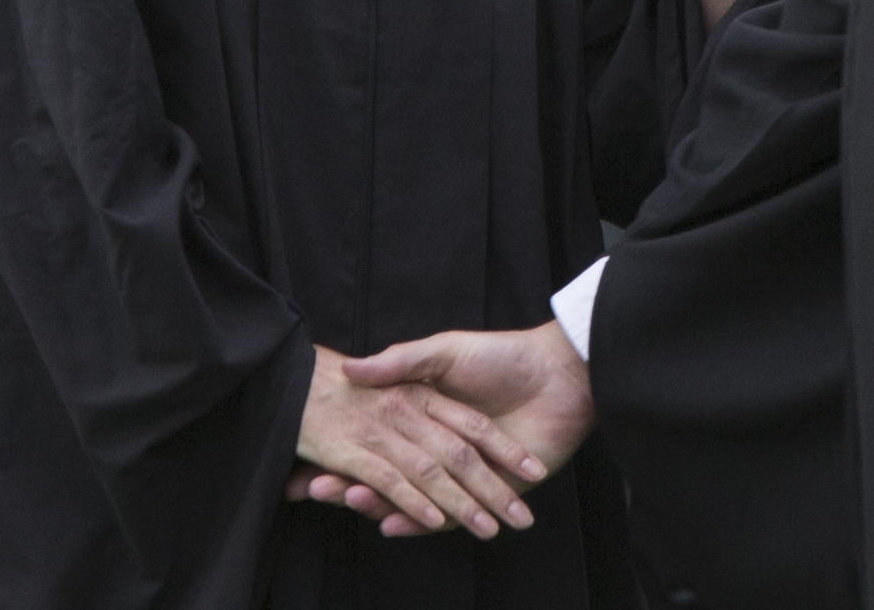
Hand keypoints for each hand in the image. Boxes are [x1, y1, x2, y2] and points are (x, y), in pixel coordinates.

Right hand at [291, 345, 547, 538]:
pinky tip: (391, 523)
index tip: (312, 453)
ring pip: (413, 495)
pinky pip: (446, 513)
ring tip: (347, 501)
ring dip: (378, 502)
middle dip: (350, 480)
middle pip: (388, 470)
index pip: (379, 438)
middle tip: (312, 489)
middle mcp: (439, 448)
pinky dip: (419, 519)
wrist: (561, 375)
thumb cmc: (502, 355)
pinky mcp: (486, 493)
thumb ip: (403, 360)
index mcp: (428, 415)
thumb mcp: (445, 350)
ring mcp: (462, 474)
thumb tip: (351, 368)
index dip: (348, 446)